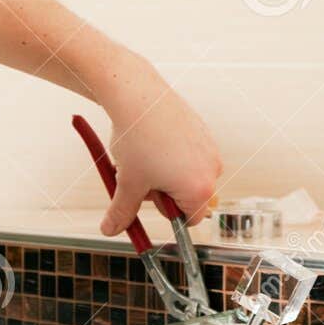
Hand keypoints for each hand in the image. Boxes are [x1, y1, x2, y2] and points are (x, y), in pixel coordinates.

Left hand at [97, 77, 221, 236]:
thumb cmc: (136, 139)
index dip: (164, 213)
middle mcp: (212, 170)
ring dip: (164, 172)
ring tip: (142, 154)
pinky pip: (188, 153)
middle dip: (162, 192)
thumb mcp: (126, 182)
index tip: (146, 199)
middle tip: (139, 175)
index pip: (188, 221)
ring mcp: (209, 148)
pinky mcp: (202, 130)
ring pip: (186, 174)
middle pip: (188, 197)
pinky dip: (170, 152)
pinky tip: (151, 138)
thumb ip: (122, 212)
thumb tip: (111, 229)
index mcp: (198, 189)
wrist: (137, 95)